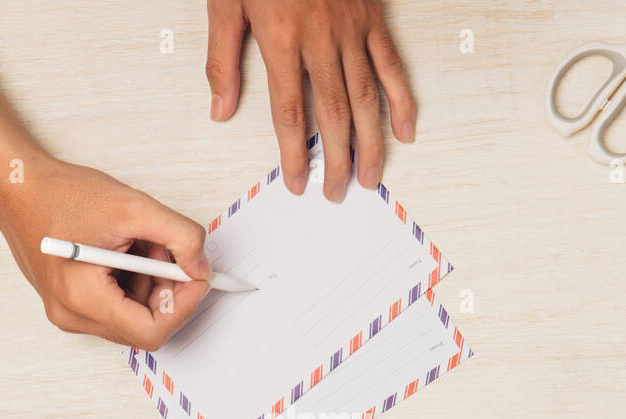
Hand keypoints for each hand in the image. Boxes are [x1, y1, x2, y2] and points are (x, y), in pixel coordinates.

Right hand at [0, 153, 210, 347]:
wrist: (17, 188)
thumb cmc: (62, 194)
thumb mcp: (134, 207)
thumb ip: (180, 236)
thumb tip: (201, 267)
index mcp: (83, 298)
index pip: (151, 331)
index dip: (183, 306)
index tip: (197, 277)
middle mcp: (72, 315)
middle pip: (143, 327)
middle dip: (166, 290)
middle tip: (166, 252)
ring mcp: (69, 313)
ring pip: (132, 318)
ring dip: (150, 285)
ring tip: (139, 244)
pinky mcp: (70, 305)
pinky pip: (116, 308)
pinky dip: (132, 284)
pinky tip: (123, 252)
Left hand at [206, 0, 415, 201]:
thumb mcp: (225, 1)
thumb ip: (222, 58)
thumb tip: (220, 111)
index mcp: (282, 38)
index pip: (290, 111)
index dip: (295, 154)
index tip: (298, 182)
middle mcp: (321, 39)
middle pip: (334, 113)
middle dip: (338, 160)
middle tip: (338, 192)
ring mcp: (352, 29)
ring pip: (367, 96)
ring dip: (372, 142)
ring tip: (372, 176)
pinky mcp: (372, 17)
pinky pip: (391, 65)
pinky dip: (401, 99)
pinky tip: (405, 130)